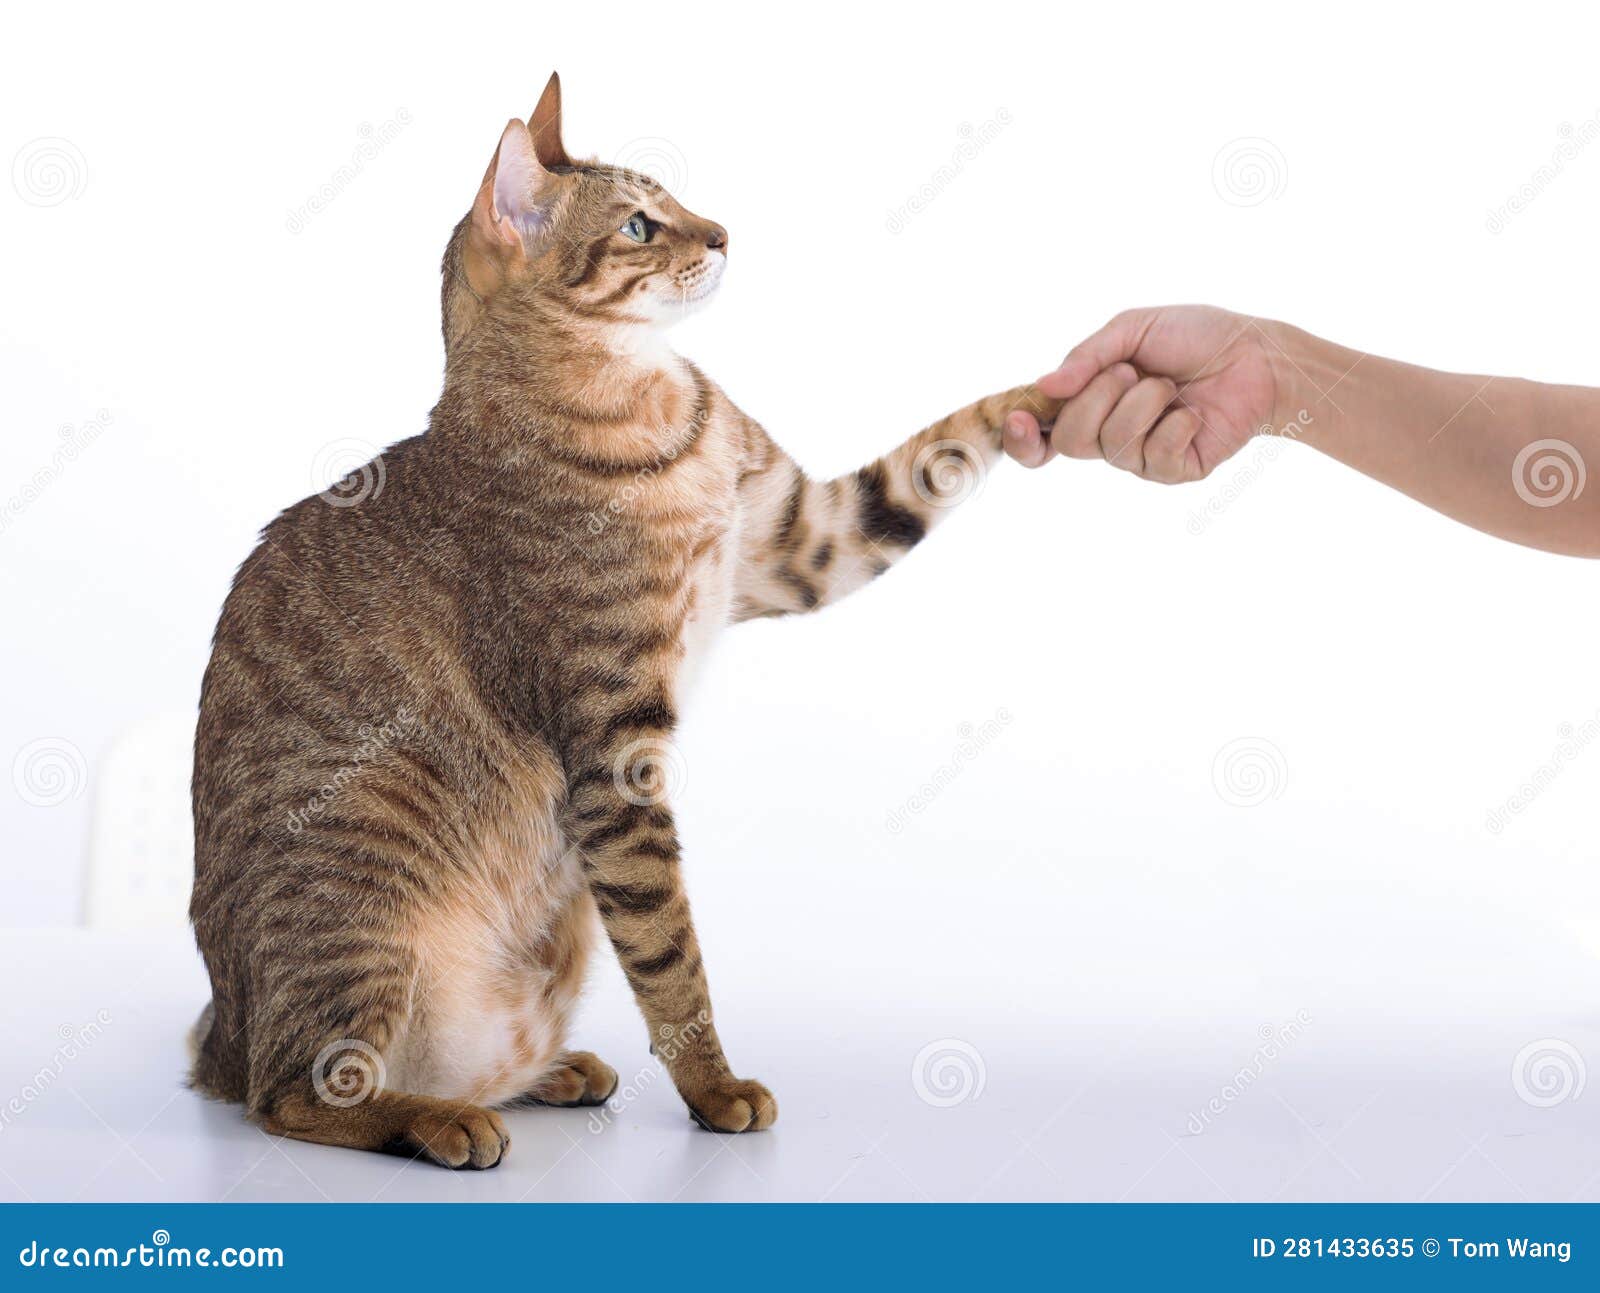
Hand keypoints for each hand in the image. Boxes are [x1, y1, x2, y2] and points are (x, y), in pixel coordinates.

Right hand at [1004, 305, 1282, 482]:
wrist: (1256, 353)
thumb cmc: (1194, 336)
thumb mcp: (1133, 329)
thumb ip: (1087, 356)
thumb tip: (1044, 387)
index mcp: (1091, 402)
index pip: (1043, 437)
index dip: (1022, 438)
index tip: (1018, 420)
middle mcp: (1110, 434)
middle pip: (1071, 441)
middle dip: (1097, 398)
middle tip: (1132, 372)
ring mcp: (1143, 456)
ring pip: (1114, 446)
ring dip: (1143, 403)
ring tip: (1170, 386)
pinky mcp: (1176, 470)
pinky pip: (1157, 457)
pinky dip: (1175, 424)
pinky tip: (1193, 412)